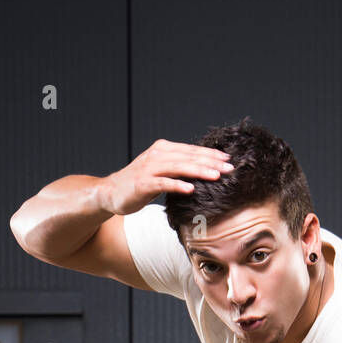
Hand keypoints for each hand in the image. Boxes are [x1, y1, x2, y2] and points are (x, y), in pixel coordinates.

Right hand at [98, 139, 234, 214]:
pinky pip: (164, 183)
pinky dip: (178, 185)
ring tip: (216, 176)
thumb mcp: (161, 172)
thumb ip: (178, 169)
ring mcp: (149, 169)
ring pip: (179, 167)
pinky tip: (191, 189)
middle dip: (211, 161)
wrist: (111, 192)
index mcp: (163, 150)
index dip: (210, 154)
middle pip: (188, 157)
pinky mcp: (143, 184)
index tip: (229, 159)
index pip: (191, 150)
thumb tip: (203, 170)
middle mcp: (157, 155)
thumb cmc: (140, 184)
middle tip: (230, 167)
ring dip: (199, 170)